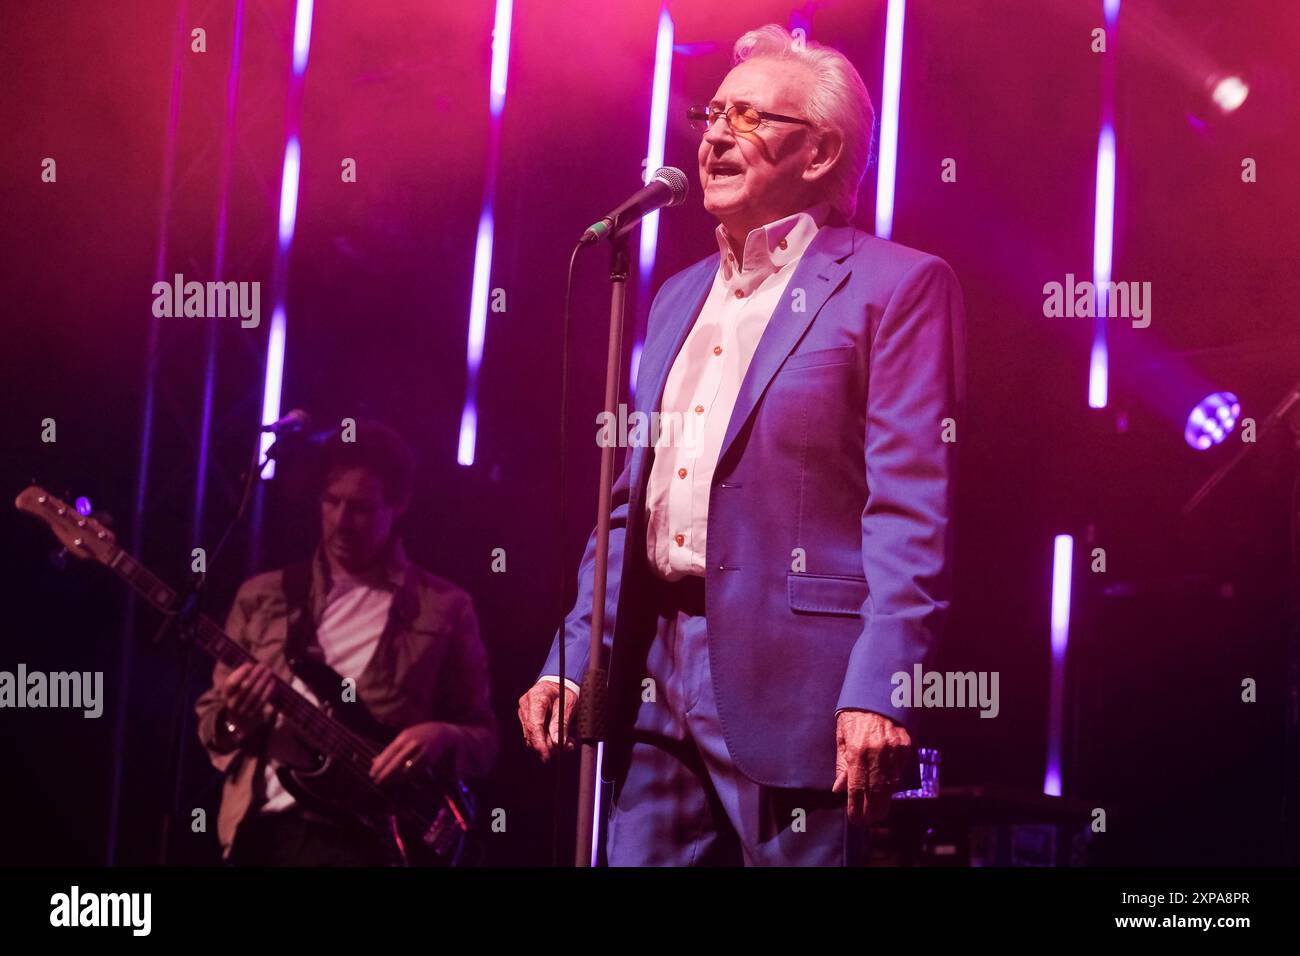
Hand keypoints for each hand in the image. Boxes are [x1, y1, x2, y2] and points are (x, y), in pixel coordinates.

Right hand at [220, 662, 275, 727]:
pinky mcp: (254, 716)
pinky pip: (262, 702)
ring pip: (255, 694)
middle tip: (264, 665)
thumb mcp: (235, 690)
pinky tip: (272, 683)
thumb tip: (250, 664)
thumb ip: (239, 678)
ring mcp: (243, 711)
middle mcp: (233, 704)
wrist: (241, 722)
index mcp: (226, 696)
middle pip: (245, 687)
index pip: (231, 683)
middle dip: (255, 675)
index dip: (240, 673)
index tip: (250, 664)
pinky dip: (268, 691)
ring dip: (263, 681)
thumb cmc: (240, 698)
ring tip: (269, 672)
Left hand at [371, 722, 456, 783]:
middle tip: (376, 781)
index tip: (372, 773)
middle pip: (396, 759)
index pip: (389, 751)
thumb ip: (392, 750)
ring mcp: (422, 748)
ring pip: (406, 765)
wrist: (446, 733)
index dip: (380, 763)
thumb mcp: (406, 739)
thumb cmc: (423, 737)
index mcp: (404, 736)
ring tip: (387, 782)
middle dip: (386, 772)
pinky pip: (417, 768)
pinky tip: (402, 780)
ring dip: (396, 775)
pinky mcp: (431, 757)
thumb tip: (373, 761)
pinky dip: (408, 775)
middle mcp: (413, 741)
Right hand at [518, 680, 577, 762]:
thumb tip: (558, 743)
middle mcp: (526, 705)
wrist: (559, 681)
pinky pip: (533, 734)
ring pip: (531, 736)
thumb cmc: (564, 689)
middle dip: (547, 745)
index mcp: (536, 697)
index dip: (539, 743)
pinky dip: (545, 740)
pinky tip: (559, 738)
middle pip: (531, 733)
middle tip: (566, 747)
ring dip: (548, 744)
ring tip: (567, 743)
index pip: (534, 725)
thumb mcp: (568, 704)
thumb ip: (561, 723)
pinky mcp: (526, 717)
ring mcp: (524, 712)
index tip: (547, 755)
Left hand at [832, 710, 910, 825]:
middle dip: (871, 810)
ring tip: (878, 813)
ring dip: (884, 802)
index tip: (854, 819)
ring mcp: (893, 750)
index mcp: (857, 750)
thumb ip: (842, 765)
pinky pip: (899, 772)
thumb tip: (839, 789)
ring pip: (890, 784)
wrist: (876, 693)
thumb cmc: (855, 715)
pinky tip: (887, 793)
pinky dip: (893, 785)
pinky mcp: (905, 746)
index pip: (856, 787)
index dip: (855, 806)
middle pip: (875, 791)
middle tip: (867, 821)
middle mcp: (876, 752)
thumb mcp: (842, 737)